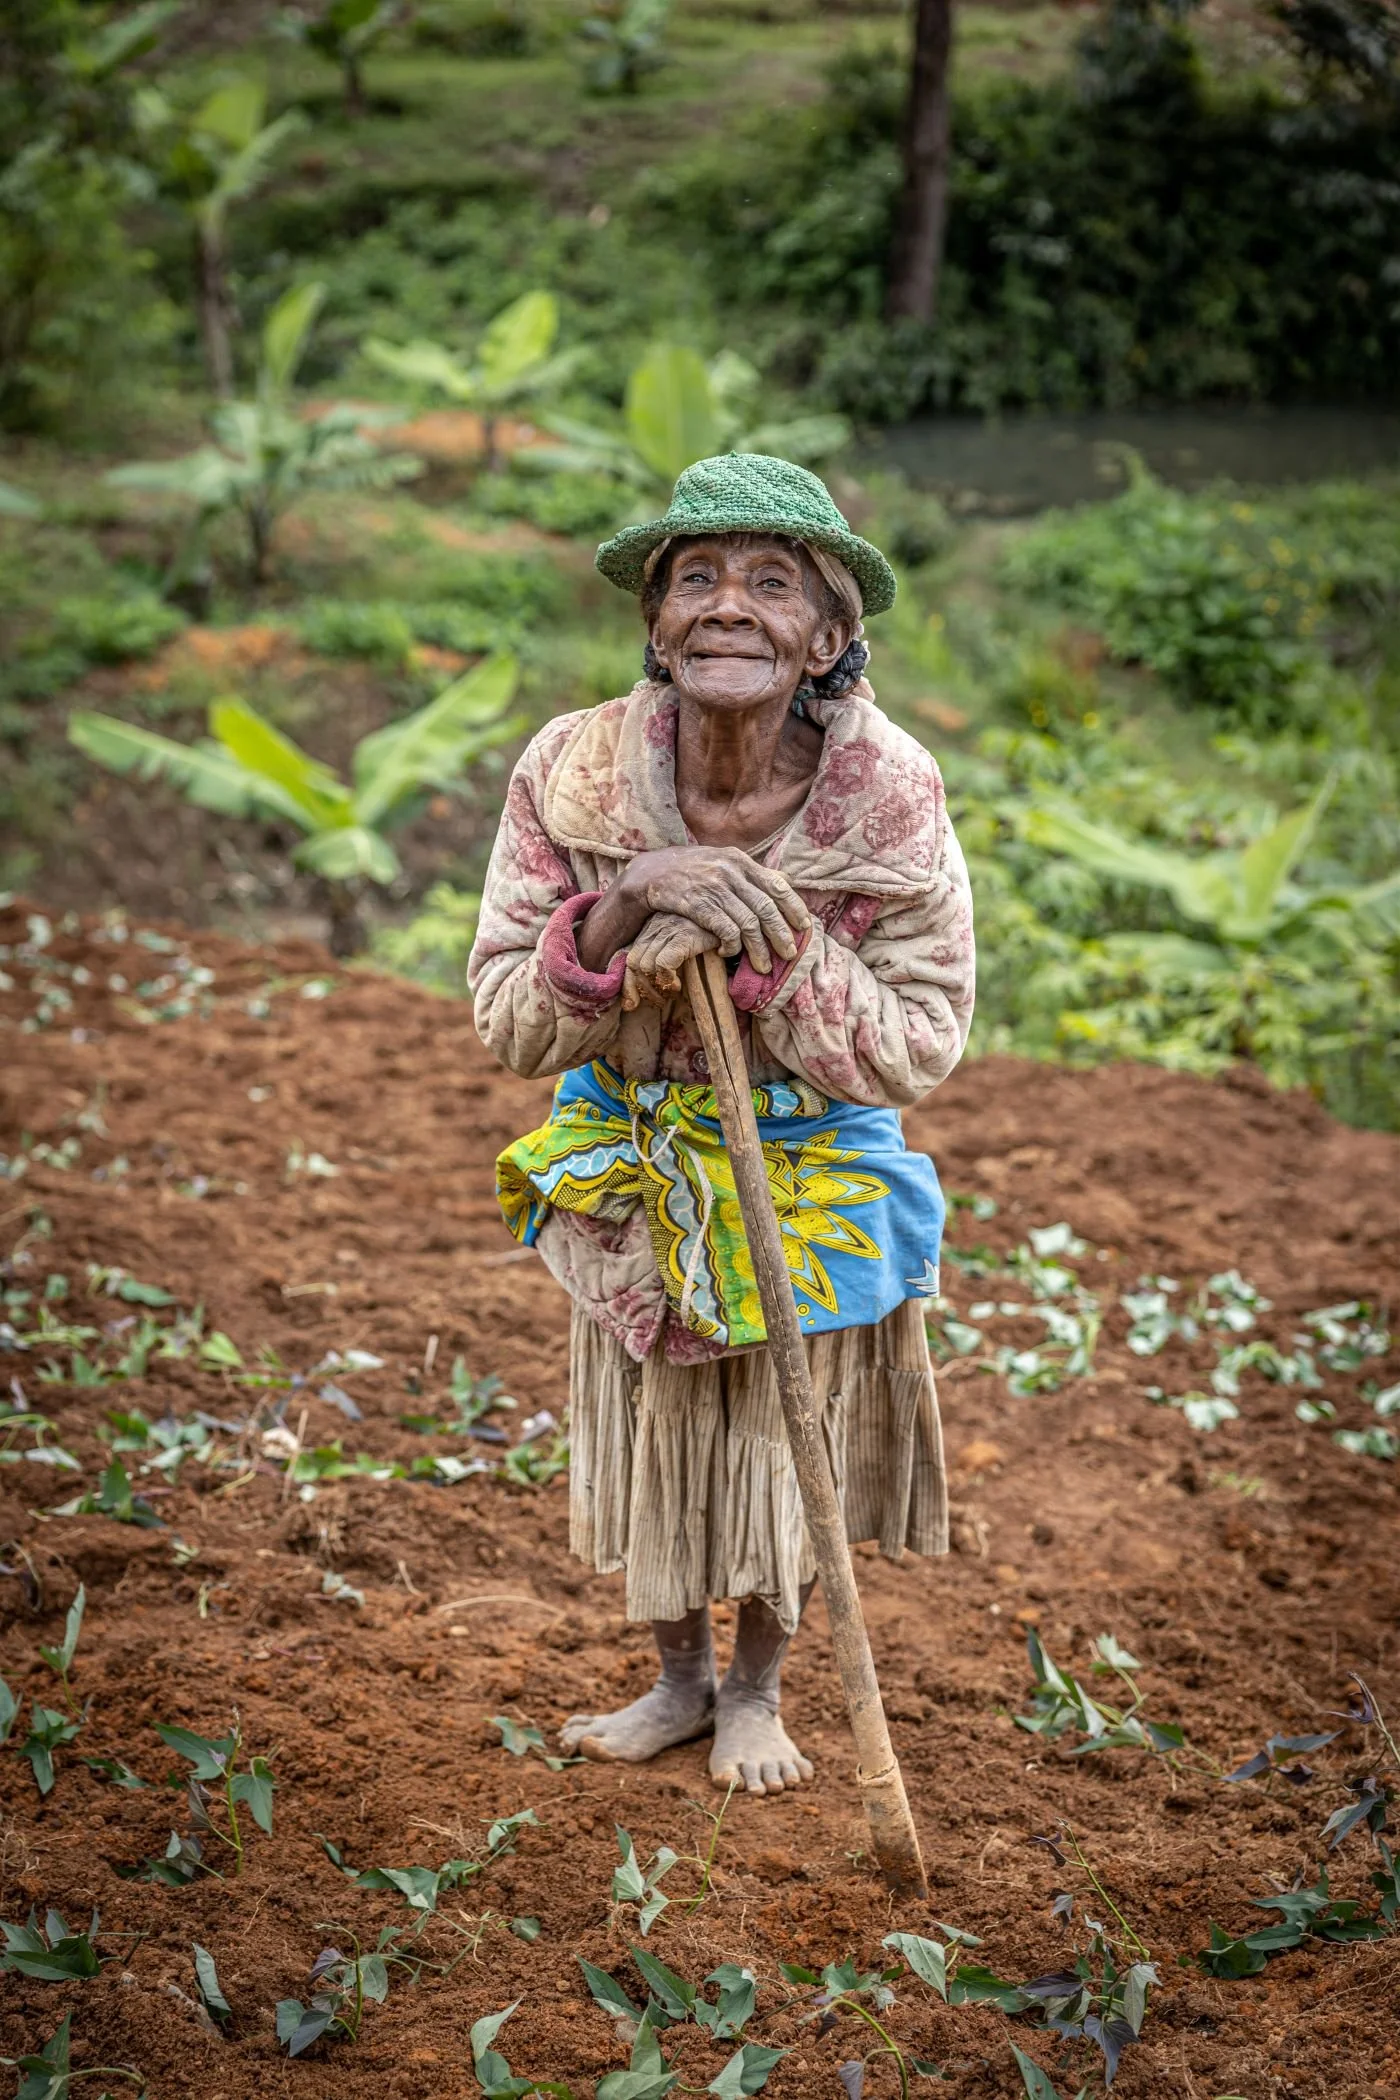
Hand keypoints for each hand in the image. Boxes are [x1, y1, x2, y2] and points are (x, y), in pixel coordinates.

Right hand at [577, 844, 809, 978]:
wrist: (650, 872)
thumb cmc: (690, 870)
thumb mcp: (721, 860)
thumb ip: (748, 873)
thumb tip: (785, 883)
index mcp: (739, 860)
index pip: (776, 885)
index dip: (794, 908)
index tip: (805, 927)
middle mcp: (730, 872)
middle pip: (766, 908)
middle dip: (781, 935)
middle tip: (790, 954)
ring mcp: (713, 888)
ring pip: (748, 924)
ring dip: (758, 949)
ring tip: (763, 965)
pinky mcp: (697, 904)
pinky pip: (725, 931)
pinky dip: (732, 947)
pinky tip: (729, 954)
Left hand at [622, 913, 717, 1008]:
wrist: (734, 918)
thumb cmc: (711, 933)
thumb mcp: (684, 942)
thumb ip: (665, 956)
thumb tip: (648, 989)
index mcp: (653, 928)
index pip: (628, 958)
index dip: (628, 985)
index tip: (632, 1005)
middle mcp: (656, 927)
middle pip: (634, 964)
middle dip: (643, 989)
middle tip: (661, 1001)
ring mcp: (668, 930)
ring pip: (646, 966)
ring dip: (657, 986)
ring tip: (674, 991)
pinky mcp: (684, 936)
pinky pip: (663, 963)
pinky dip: (667, 979)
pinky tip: (679, 985)